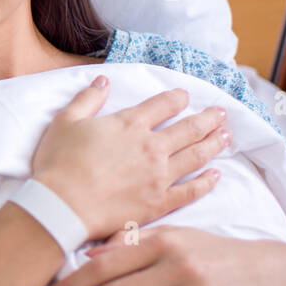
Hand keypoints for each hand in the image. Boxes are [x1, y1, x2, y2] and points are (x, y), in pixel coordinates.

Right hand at [31, 80, 231, 241]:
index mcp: (130, 124)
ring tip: (226, 135)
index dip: (177, 98)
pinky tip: (216, 175)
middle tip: (221, 113)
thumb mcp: (65, 121)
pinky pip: (192, 190)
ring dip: (214, 143)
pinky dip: (207, 182)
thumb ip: (88, 99)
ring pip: (197, 155)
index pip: (163, 104)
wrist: (62, 205)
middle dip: (208, 118)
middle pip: (189, 128)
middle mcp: (152, 146)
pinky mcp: (160, 202)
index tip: (185, 96)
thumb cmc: (58, 163)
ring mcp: (160, 175)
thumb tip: (103, 81)